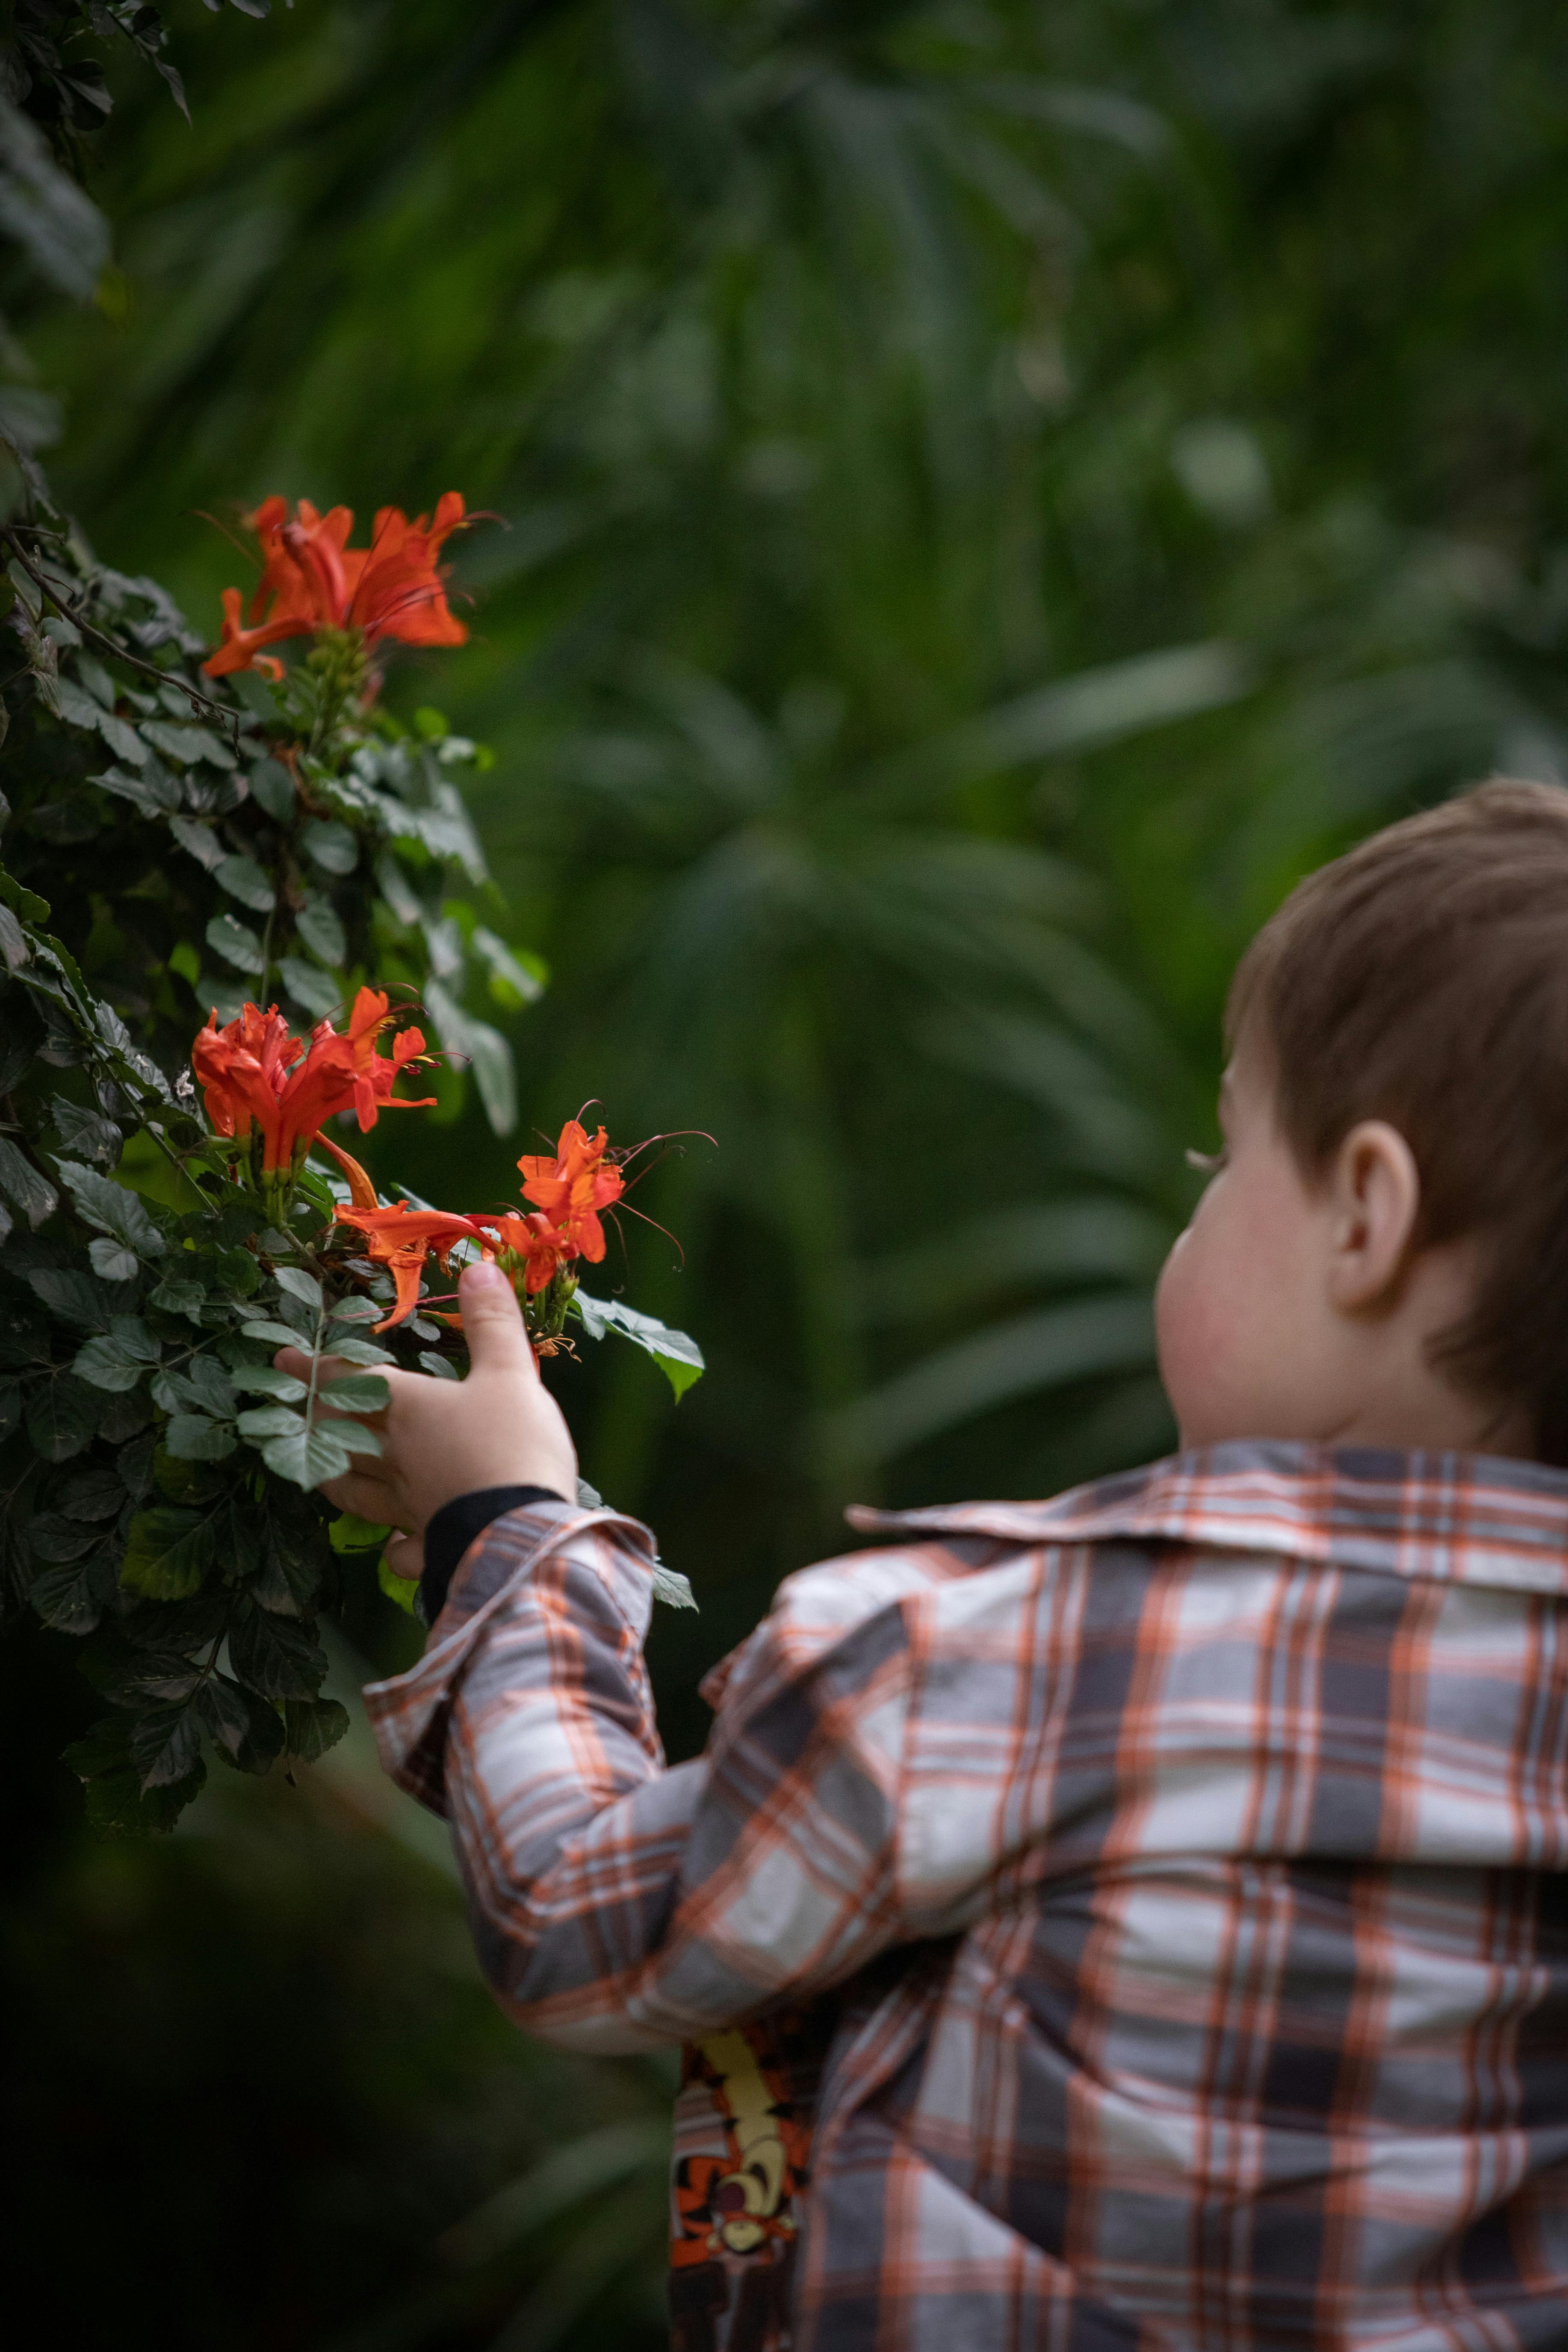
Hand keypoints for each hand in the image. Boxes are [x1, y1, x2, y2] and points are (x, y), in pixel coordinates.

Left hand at [276, 1260, 577, 1575]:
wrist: (523, 1531)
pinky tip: (392, 1547)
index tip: (280, 1358)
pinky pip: (399, 1549)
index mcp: (409, 1410)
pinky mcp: (429, 1544)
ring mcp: (407, 1507)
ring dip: (334, 1478)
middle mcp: (396, 1458)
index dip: (315, 1368)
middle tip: (291, 1411)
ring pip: (355, 1492)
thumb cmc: (512, 1443)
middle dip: (314, 1419)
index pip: (350, 1382)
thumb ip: (493, 1322)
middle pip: (341, 1435)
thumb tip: (478, 1268)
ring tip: (319, 1471)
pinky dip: (392, 1547)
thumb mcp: (511, 1372)